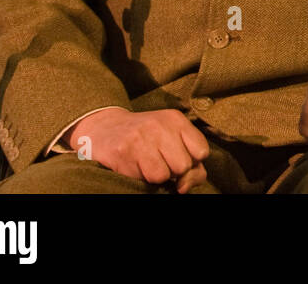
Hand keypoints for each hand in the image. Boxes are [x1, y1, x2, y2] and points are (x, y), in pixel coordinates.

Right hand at [66, 108, 209, 192]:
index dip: (192, 163)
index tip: (179, 159)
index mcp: (176, 120)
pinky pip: (142, 178)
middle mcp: (160, 125)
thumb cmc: (146, 138)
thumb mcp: (172, 139)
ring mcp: (140, 138)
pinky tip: (134, 165)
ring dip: (155, 176)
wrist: (105, 128)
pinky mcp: (122, 152)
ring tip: (147, 164)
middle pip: (184, 166)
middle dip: (174, 171)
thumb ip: (190, 162)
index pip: (201, 151)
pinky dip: (139, 177)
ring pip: (163, 175)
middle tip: (160, 162)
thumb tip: (183, 187)